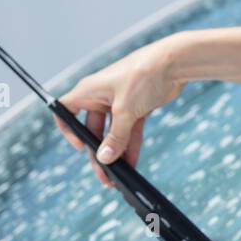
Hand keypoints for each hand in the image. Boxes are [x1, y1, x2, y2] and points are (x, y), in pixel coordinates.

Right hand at [52, 35, 185, 186]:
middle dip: (97, 153)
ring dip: (115, 154)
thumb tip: (104, 159)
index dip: (67, 130)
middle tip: (104, 177)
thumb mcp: (125, 110)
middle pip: (92, 130)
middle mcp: (101, 96)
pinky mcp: (136, 107)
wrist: (175, 63)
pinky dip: (130, 146)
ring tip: (118, 178)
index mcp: (89, 90)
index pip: (65, 110)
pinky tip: (132, 164)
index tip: (80, 146)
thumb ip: (115, 137)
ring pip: (112, 133)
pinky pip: (129, 131)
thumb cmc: (143, 76)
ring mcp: (119, 102)